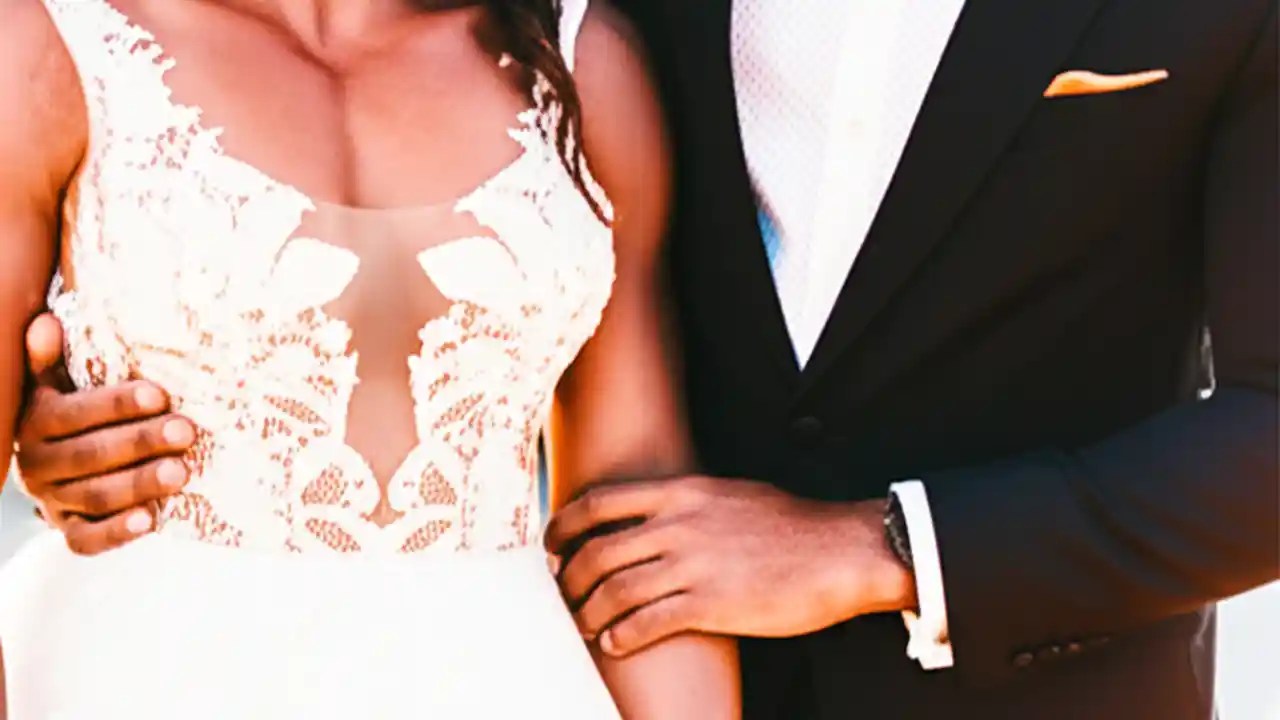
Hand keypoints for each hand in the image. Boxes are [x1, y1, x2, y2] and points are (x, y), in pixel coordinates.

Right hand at [14, 313, 195, 554]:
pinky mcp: (69, 530)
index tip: (159, 394)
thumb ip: (50, 361)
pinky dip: (119, 532)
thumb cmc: (73, 414)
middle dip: (141, 442)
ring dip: (139, 484)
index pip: (74, 412)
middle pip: (90, 455)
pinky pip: (88, 540)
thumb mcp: (57, 385)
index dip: (116, 404)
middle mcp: (37, 465)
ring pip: (95, 495)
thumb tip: (44, 321)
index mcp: (35, 423)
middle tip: (186, 432)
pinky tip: (152, 520)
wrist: (57, 469)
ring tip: (181, 473)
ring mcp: (52, 501)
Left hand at [545, 476, 915, 657]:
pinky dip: (621, 636)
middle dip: (568, 577)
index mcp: (681, 492)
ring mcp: (693, 565)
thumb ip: (685, 503)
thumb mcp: (729, 494)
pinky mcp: (710, 605)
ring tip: (585, 624)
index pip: (600, 503)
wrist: (839, 550)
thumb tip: (650, 516)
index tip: (551, 544)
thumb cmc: (789, 524)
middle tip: (563, 592)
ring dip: (588, 613)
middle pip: (596, 551)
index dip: (564, 525)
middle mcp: (678, 525)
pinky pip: (646, 624)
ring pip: (613, 591)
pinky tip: (616, 643)